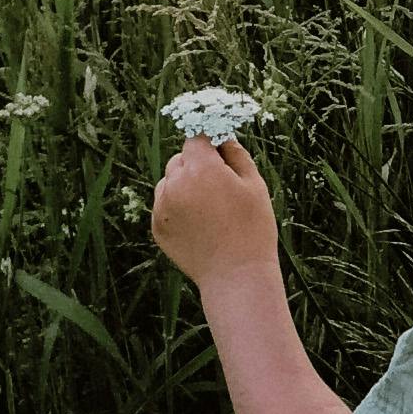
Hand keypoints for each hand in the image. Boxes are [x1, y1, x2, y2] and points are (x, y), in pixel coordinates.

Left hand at [151, 134, 279, 290]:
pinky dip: (178, 207)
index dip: (210, 142)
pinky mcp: (158, 226)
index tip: (220, 150)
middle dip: (197, 164)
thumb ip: (236, 154)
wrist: (236, 276)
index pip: (197, 138)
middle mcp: (176, 184)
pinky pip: (165, 205)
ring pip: (169, 181)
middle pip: (181, 159)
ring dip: (184, 185)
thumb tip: (223, 138)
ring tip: (210, 208)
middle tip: (220, 185)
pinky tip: (200, 224)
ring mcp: (163, 206)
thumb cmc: (253, 229)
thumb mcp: (254, 186)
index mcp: (201, 169)